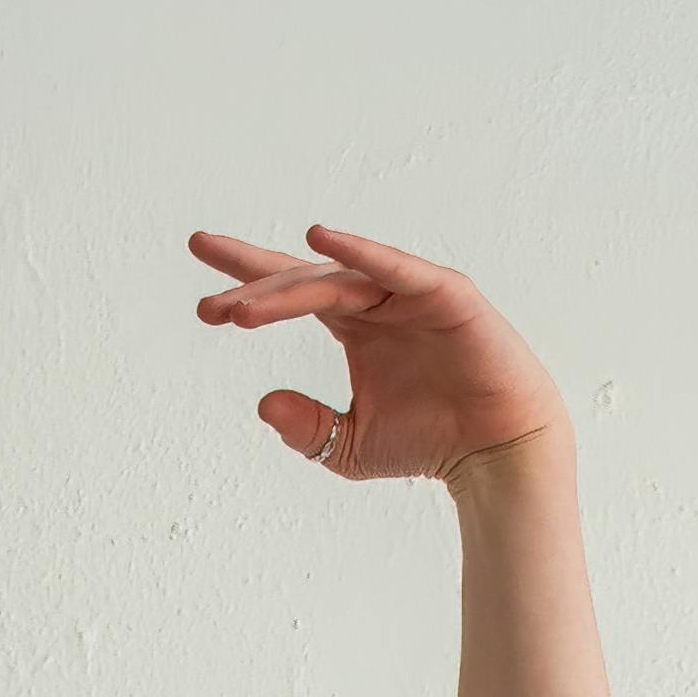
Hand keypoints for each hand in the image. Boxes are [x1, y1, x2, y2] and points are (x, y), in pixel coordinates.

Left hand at [189, 220, 565, 484]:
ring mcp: (409, 293)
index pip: (290, 296)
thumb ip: (306, 427)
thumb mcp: (348, 447)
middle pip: (304, 284)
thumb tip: (262, 402)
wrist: (496, 456)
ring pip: (338, 281)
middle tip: (211, 311)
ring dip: (289, 291)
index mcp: (354, 327)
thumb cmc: (430, 444)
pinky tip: (320, 240)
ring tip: (244, 308)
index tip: (201, 305)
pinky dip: (361, 252)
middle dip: (255, 294)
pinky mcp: (445, 294)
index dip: (246, 292)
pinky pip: (397, 269)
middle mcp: (377, 302)